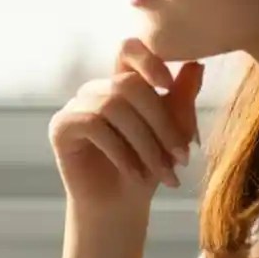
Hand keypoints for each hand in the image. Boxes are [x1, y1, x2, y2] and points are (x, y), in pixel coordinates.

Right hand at [49, 38, 203, 210]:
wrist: (118, 207)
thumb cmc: (148, 169)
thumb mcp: (173, 134)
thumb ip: (182, 100)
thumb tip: (197, 65)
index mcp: (123, 83)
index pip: (129, 50)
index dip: (148, 59)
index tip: (168, 84)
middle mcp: (96, 90)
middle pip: (128, 84)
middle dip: (161, 122)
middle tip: (182, 158)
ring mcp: (75, 106)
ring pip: (114, 106)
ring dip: (146, 143)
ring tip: (164, 173)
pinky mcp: (60, 127)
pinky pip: (94, 126)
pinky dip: (122, 153)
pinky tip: (136, 174)